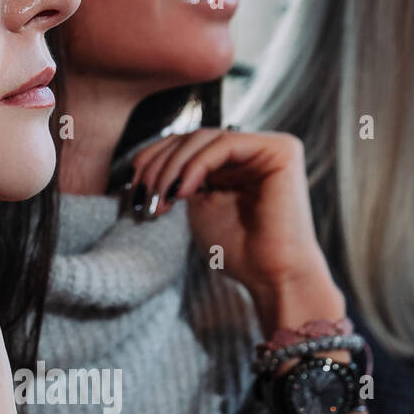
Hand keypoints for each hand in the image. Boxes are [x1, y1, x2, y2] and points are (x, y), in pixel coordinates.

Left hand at [128, 129, 344, 332]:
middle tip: (143, 196)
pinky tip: (181, 192)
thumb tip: (143, 161)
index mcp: (232, 161)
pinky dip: (196, 167)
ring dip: (172, 167)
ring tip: (160, 199)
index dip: (153, 160)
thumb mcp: (197, 207)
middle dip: (158, 165)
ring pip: (204, 138)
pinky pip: (224, 145)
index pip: (185, 145)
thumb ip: (179, 180)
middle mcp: (251, 148)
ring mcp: (267, 146)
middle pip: (191, 138)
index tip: (133, 190)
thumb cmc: (238, 250)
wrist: (272, 275)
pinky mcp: (280, 150)